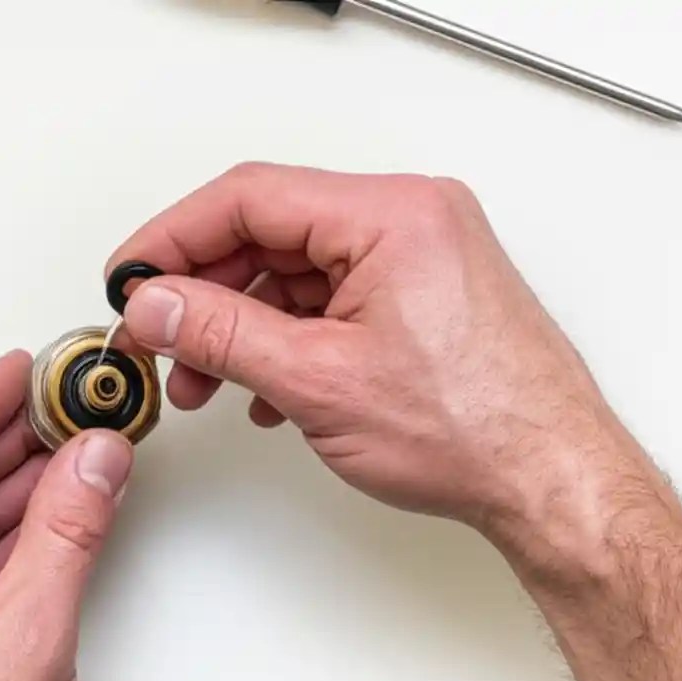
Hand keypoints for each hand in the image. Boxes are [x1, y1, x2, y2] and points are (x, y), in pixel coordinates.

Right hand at [107, 162, 652, 530]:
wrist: (552, 482)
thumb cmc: (474, 430)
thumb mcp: (317, 380)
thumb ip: (220, 332)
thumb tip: (155, 304)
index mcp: (391, 215)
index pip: (249, 197)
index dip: (173, 237)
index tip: (130, 276)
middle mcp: (409, 219)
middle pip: (269, 232)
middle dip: (203, 291)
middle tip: (155, 335)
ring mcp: (418, 255)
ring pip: (295, 271)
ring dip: (240, 323)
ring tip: (203, 381)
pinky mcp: (420, 293)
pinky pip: (329, 297)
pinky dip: (285, 335)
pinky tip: (261, 387)